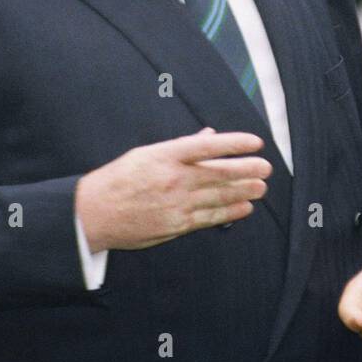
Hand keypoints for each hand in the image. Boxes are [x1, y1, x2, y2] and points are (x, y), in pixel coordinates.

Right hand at [75, 128, 270, 250]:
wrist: (95, 213)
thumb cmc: (120, 179)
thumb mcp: (146, 154)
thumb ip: (180, 147)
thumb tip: (209, 136)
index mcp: (165, 156)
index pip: (207, 146)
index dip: (235, 144)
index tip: (255, 142)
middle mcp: (174, 179)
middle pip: (219, 173)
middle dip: (247, 170)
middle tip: (266, 167)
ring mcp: (176, 204)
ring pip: (219, 197)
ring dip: (244, 192)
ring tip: (262, 187)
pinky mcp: (176, 225)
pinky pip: (210, 218)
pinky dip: (230, 213)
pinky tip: (244, 208)